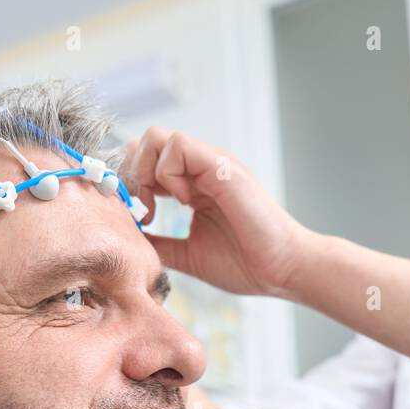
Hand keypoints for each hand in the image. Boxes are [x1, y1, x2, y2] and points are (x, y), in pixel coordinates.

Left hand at [122, 127, 314, 299]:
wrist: (281, 271)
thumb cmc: (245, 265)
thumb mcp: (187, 254)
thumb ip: (159, 244)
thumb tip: (128, 240)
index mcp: (193, 186)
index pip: (145, 163)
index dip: (130, 185)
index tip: (136, 219)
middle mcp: (200, 169)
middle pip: (144, 144)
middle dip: (131, 178)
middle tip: (142, 213)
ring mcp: (211, 164)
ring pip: (156, 137)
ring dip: (145, 173)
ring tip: (157, 209)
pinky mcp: (221, 166)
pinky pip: (179, 146)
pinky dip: (168, 174)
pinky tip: (182, 203)